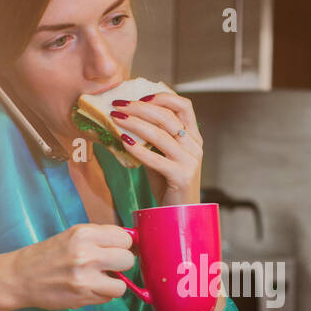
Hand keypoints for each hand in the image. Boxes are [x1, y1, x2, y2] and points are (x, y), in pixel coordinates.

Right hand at [8, 223, 134, 309]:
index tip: (115, 249)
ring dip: (114, 284)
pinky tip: (88, 288)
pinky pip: (108, 297)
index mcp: (84, 234)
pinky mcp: (82, 296)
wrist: (21, 277)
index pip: (125, 238)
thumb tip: (130, 243)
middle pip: (128, 259)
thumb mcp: (72, 236)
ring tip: (99, 280)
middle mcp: (86, 254)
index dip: (122, 245)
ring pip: (122, 284)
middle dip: (121, 264)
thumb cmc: (48, 255)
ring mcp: (85, 277)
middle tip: (108, 266)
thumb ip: (100, 238)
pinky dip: (102, 294)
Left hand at [108, 91, 203, 205]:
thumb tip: (124, 118)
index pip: (184, 106)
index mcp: (193, 137)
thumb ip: (151, 138)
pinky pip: (156, 158)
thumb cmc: (167, 182)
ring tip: (116, 118)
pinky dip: (138, 148)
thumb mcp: (161, 155)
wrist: (179, 213)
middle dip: (140, 108)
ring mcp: (190, 161)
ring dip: (135, 123)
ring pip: (161, 135)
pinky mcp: (181, 176)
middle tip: (118, 104)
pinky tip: (123, 141)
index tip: (140, 96)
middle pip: (168, 117)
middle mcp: (195, 146)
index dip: (162, 97)